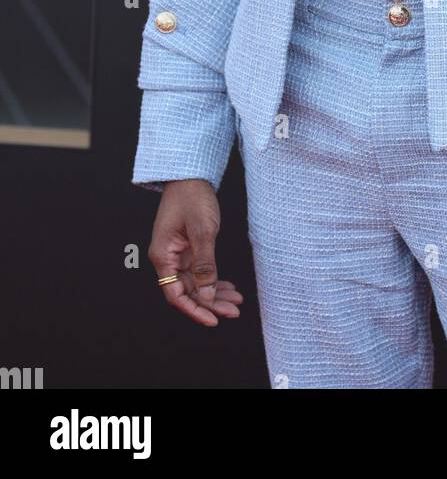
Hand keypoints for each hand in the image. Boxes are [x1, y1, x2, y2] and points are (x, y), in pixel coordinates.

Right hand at [147, 179, 243, 326]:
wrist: (190, 174)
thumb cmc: (192, 197)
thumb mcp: (202, 231)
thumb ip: (204, 265)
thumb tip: (206, 296)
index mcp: (163, 256)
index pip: (175, 294)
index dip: (194, 310)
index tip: (214, 320)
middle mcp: (167, 258)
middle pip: (187, 291)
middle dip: (210, 303)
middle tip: (233, 311)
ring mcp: (177, 253)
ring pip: (196, 283)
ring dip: (214, 293)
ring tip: (235, 301)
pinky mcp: (188, 248)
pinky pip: (200, 271)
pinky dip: (214, 280)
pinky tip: (228, 287)